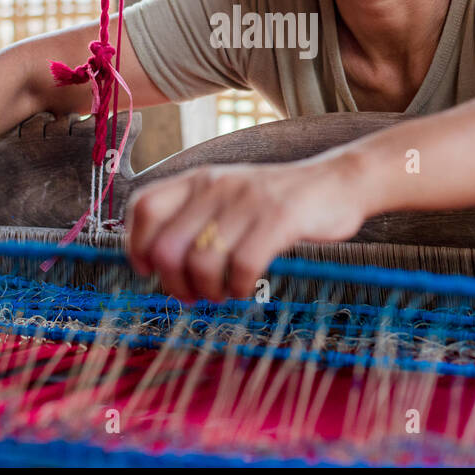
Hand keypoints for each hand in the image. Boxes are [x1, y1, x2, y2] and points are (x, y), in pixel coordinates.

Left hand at [124, 153, 369, 302]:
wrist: (337, 181)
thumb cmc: (277, 200)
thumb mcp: (229, 195)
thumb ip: (195, 216)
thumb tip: (156, 260)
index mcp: (199, 179)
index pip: (143, 207)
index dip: (136, 245)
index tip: (149, 271)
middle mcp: (216, 185)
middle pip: (167, 246)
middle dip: (173, 284)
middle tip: (192, 296)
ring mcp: (248, 200)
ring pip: (201, 262)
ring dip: (207, 290)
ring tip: (222, 294)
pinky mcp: (279, 217)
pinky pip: (242, 265)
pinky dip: (238, 287)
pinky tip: (245, 288)